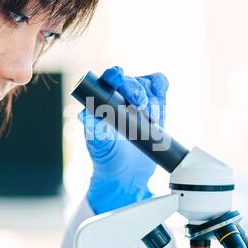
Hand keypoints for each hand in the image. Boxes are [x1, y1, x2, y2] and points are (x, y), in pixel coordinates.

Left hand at [77, 66, 168, 214]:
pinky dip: (161, 86)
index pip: (108, 79)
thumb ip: (93, 129)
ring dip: (151, 98)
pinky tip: (161, 94)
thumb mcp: (98, 144)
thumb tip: (85, 114)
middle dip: (137, 91)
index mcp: (102, 99)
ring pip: (147, 84)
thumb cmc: (107, 155)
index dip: (114, 76)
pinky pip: (160, 86)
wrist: (127, 172)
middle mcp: (120, 94)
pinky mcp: (155, 104)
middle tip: (140, 107)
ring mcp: (139, 98)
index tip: (118, 82)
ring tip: (150, 118)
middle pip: (130, 81)